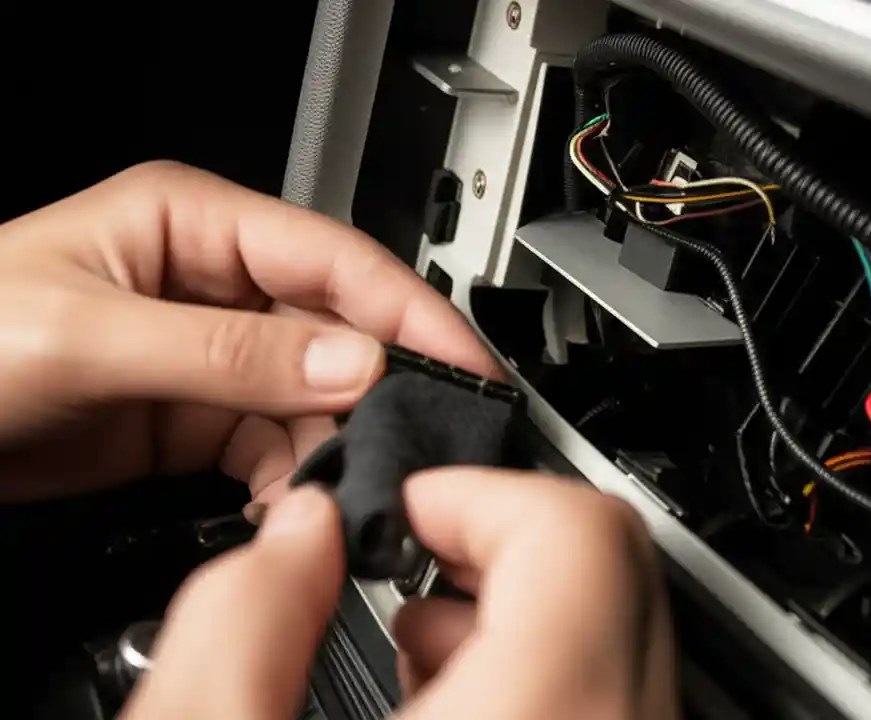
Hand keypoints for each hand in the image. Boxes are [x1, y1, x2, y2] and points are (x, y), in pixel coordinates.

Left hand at [0, 161, 500, 501]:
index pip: (335, 258)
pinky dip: (293, 478)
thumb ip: (229, 353)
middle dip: (380, 386)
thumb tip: (350, 361)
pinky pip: (276, 445)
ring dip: (337, 443)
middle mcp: (214, 284)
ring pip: (316, 396)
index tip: (460, 361)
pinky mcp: (196, 418)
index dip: (408, 309)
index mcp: (194, 224)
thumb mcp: (90, 338)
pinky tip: (292, 502)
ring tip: (343, 486)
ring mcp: (210, 354)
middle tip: (414, 438)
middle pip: (338, 329)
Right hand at [123, 470, 677, 718]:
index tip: (415, 511)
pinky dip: (555, 668)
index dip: (484, 488)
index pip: (583, 528)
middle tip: (416, 559)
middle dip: (507, 538)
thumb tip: (293, 535)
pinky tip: (458, 704)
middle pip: (617, 566)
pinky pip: (624, 695)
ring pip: (631, 631)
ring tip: (425, 641)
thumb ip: (241, 618)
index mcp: (543, 715)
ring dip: (532, 604)